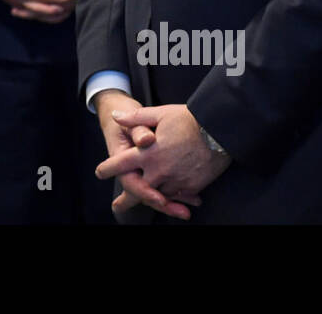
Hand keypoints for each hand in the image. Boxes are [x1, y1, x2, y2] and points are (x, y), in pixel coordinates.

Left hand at [7, 0, 80, 23]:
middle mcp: (63, 7)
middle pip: (38, 9)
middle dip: (23, 5)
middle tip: (10, 1)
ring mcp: (67, 11)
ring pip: (44, 16)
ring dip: (29, 14)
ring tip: (16, 11)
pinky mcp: (69, 11)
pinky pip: (52, 18)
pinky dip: (41, 17)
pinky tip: (33, 15)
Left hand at [98, 103, 230, 219]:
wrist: (220, 130)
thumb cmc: (189, 119)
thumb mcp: (160, 113)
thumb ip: (135, 118)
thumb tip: (116, 116)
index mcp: (147, 153)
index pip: (120, 164)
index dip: (108, 169)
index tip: (101, 173)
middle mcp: (159, 171)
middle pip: (137, 190)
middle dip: (126, 200)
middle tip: (118, 207)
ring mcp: (176, 182)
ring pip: (158, 195)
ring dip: (152, 197)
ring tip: (146, 201)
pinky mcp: (192, 187)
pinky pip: (177, 196)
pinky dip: (173, 197)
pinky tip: (170, 197)